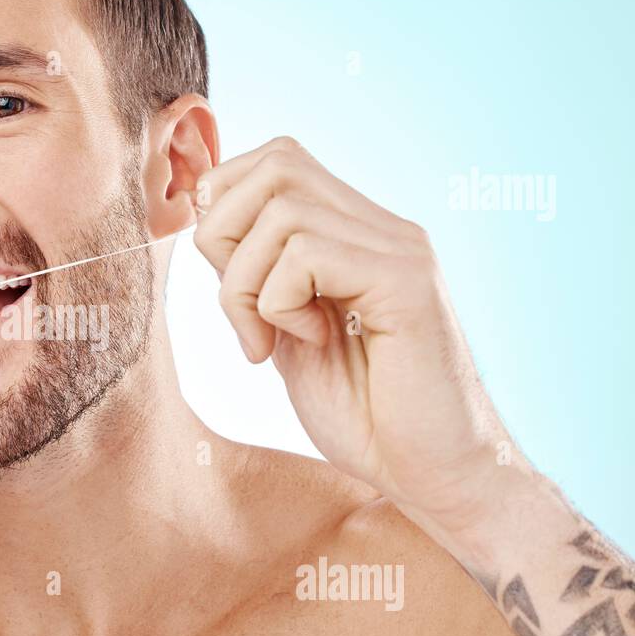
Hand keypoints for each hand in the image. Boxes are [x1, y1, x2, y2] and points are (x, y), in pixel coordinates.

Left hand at [192, 136, 515, 534]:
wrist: (433, 476)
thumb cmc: (364, 415)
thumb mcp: (286, 333)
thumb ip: (256, 277)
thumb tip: (201, 219)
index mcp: (357, 234)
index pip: (275, 159)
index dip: (226, 209)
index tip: (230, 286)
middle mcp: (382, 228)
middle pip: (275, 163)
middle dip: (224, 234)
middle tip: (239, 310)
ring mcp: (400, 250)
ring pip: (281, 210)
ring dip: (245, 284)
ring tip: (270, 339)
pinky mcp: (407, 282)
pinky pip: (307, 253)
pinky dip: (278, 304)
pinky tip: (308, 343)